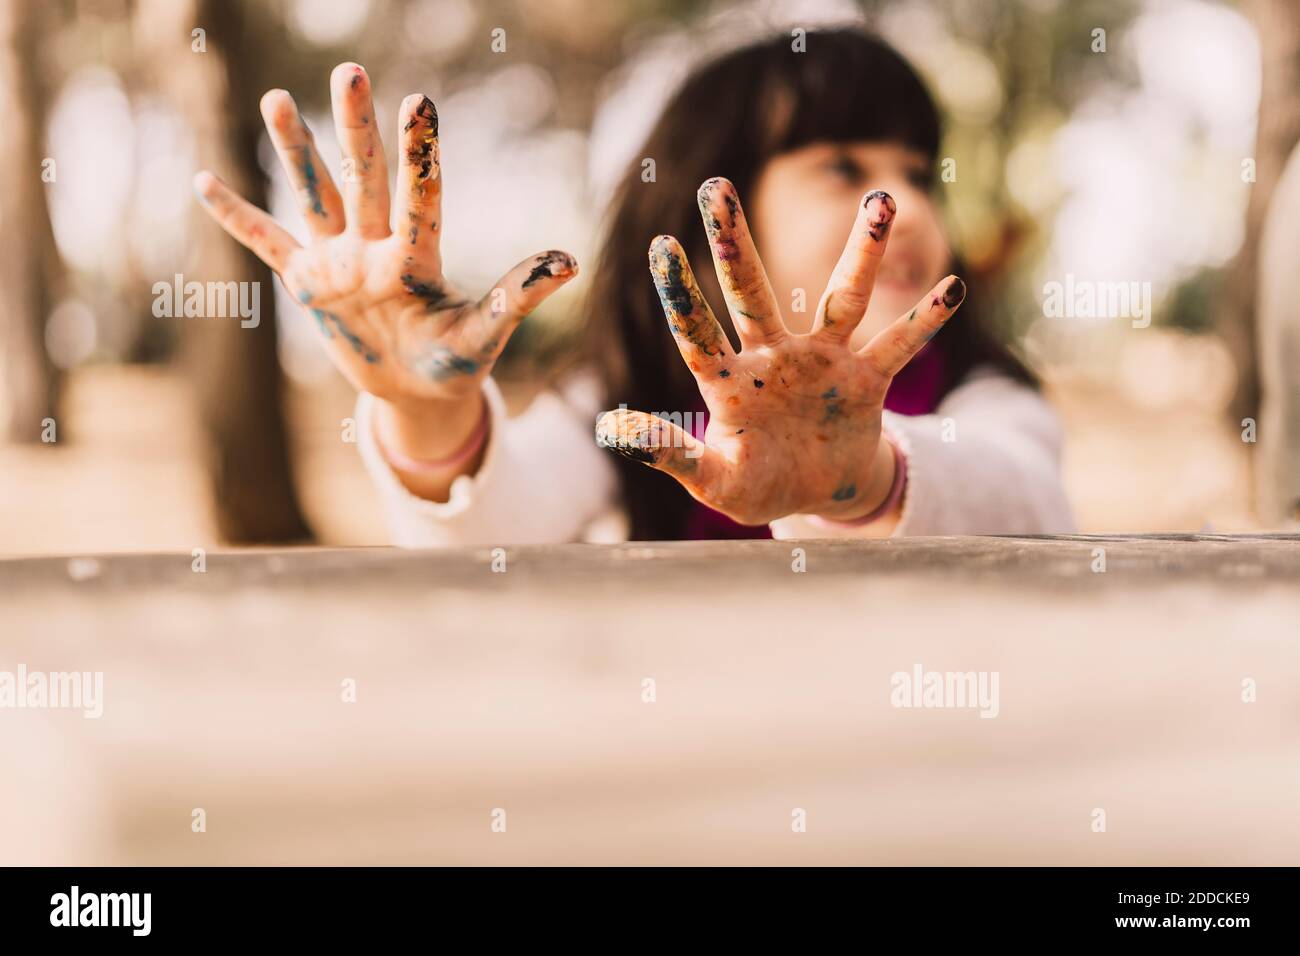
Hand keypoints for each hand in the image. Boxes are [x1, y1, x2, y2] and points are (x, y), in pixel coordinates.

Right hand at [193, 63, 576, 461]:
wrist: (417, 393)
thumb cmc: (456, 364)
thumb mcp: (484, 335)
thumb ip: (516, 298)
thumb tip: (572, 262)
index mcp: (418, 256)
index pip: (419, 195)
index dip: (419, 153)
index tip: (419, 103)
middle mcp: (375, 246)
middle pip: (364, 178)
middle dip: (355, 128)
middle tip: (350, 70)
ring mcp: (338, 261)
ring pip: (312, 195)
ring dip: (294, 153)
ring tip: (275, 100)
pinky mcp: (309, 284)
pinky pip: (266, 244)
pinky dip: (237, 218)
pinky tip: (205, 181)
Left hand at [595, 178, 964, 526]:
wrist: (818, 490)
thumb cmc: (759, 483)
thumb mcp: (715, 480)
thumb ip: (670, 455)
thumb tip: (606, 431)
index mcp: (732, 382)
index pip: (699, 332)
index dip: (681, 294)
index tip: (660, 244)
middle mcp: (775, 357)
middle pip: (752, 291)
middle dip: (734, 240)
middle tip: (713, 186)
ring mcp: (824, 361)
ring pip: (843, 297)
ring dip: (863, 252)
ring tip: (880, 199)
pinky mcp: (867, 379)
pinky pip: (898, 345)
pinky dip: (924, 321)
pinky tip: (952, 288)